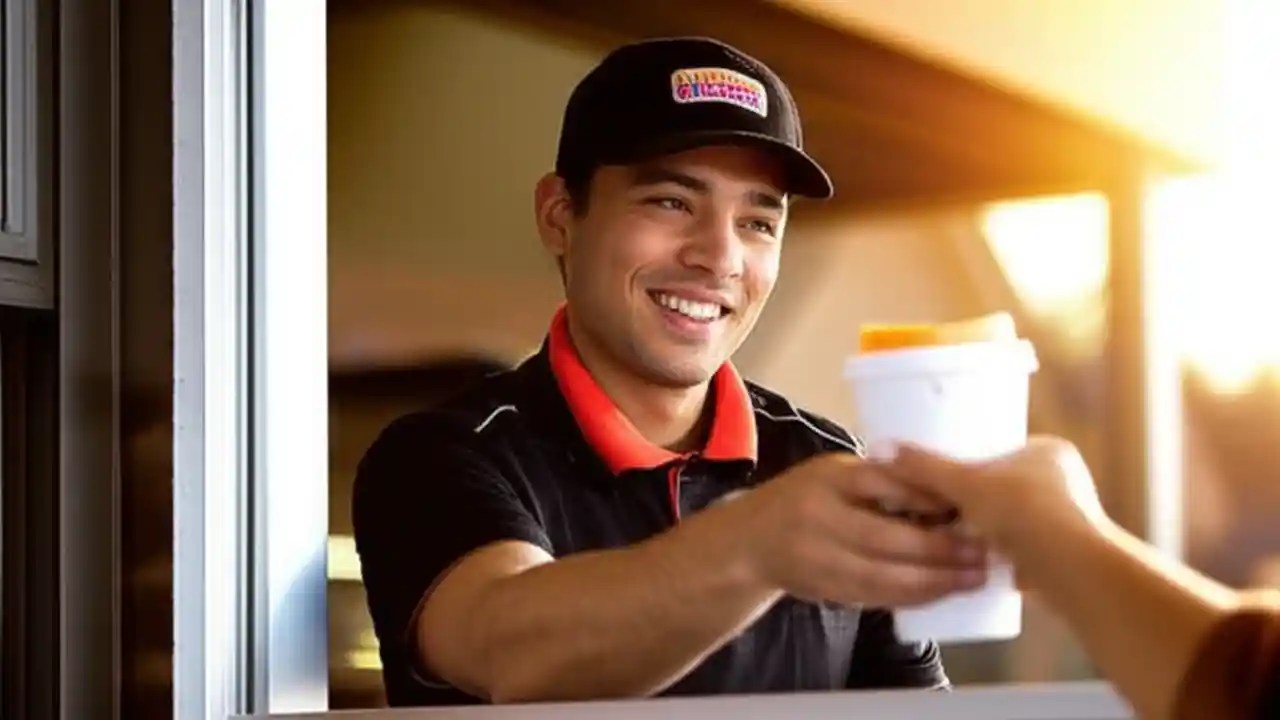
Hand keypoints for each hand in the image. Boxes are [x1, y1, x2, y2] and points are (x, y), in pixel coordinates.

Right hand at [728, 452, 989, 607]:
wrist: (749, 541)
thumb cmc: (804, 498)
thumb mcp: (835, 474)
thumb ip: (880, 480)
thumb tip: (947, 493)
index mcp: (828, 478)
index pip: (882, 483)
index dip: (926, 498)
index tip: (966, 505)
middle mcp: (819, 516)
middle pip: (886, 538)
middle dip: (940, 550)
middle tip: (981, 553)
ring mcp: (817, 557)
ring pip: (883, 576)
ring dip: (933, 581)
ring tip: (972, 579)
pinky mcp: (822, 588)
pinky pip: (874, 597)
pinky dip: (911, 597)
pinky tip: (939, 593)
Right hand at [885, 436, 1107, 562]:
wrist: (1074, 573)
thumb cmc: (1027, 514)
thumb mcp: (967, 484)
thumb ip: (926, 468)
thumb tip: (881, 447)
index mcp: (1047, 451)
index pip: (997, 449)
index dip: (966, 462)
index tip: (940, 475)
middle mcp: (1062, 482)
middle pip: (999, 486)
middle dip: (971, 501)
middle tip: (935, 509)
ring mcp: (1064, 520)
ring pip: (1007, 521)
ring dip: (981, 531)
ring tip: (944, 538)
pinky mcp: (1059, 555)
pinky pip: (1017, 549)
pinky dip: (995, 556)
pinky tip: (968, 562)